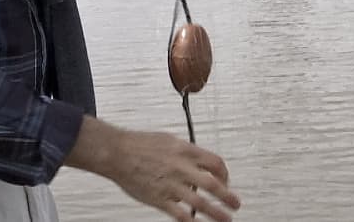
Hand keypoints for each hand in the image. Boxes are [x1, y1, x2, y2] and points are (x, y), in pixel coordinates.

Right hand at [65, 116, 240, 221]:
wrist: (117, 152)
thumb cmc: (140, 145)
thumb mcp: (169, 140)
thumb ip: (187, 152)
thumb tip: (199, 160)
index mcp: (185, 151)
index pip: (215, 163)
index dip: (225, 174)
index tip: (226, 181)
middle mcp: (181, 167)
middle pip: (213, 184)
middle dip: (228, 196)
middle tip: (235, 204)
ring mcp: (171, 185)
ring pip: (200, 203)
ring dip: (217, 213)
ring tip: (226, 219)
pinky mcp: (160, 199)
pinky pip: (180, 215)